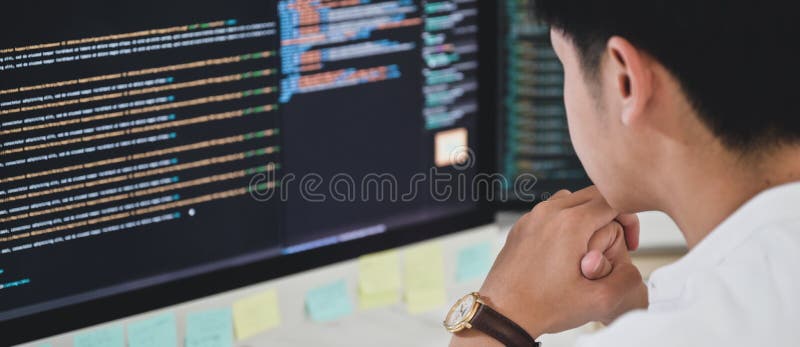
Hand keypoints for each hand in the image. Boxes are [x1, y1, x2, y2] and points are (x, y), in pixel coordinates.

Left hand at [478, 186, 646, 337]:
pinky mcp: (520, 226)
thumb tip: (634, 266)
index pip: (613, 200)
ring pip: (570, 200)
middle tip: (617, 244)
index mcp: (570, 223)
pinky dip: (564, 222)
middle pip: (592, 195)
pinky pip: (549, 212)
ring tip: (592, 246)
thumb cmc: (544, 307)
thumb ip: (628, 279)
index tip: (630, 244)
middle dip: (611, 215)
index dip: (630, 219)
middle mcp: (549, 213)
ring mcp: (531, 217)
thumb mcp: (598, 301)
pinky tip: (566, 250)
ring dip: (587, 216)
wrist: (504, 313)